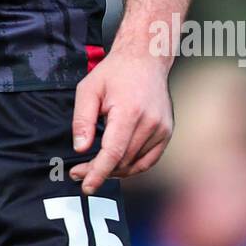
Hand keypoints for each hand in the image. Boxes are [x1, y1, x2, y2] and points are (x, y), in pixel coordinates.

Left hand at [69, 48, 172, 193]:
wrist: (145, 59)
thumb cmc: (114, 73)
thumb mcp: (88, 89)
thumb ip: (82, 120)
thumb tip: (81, 149)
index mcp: (129, 111)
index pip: (113, 152)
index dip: (98, 172)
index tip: (85, 186)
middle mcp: (150, 123)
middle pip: (122, 160)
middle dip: (99, 171)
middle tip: (78, 172)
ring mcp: (162, 129)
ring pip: (135, 163)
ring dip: (114, 170)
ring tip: (95, 166)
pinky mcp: (167, 132)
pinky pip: (148, 160)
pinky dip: (131, 166)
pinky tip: (116, 164)